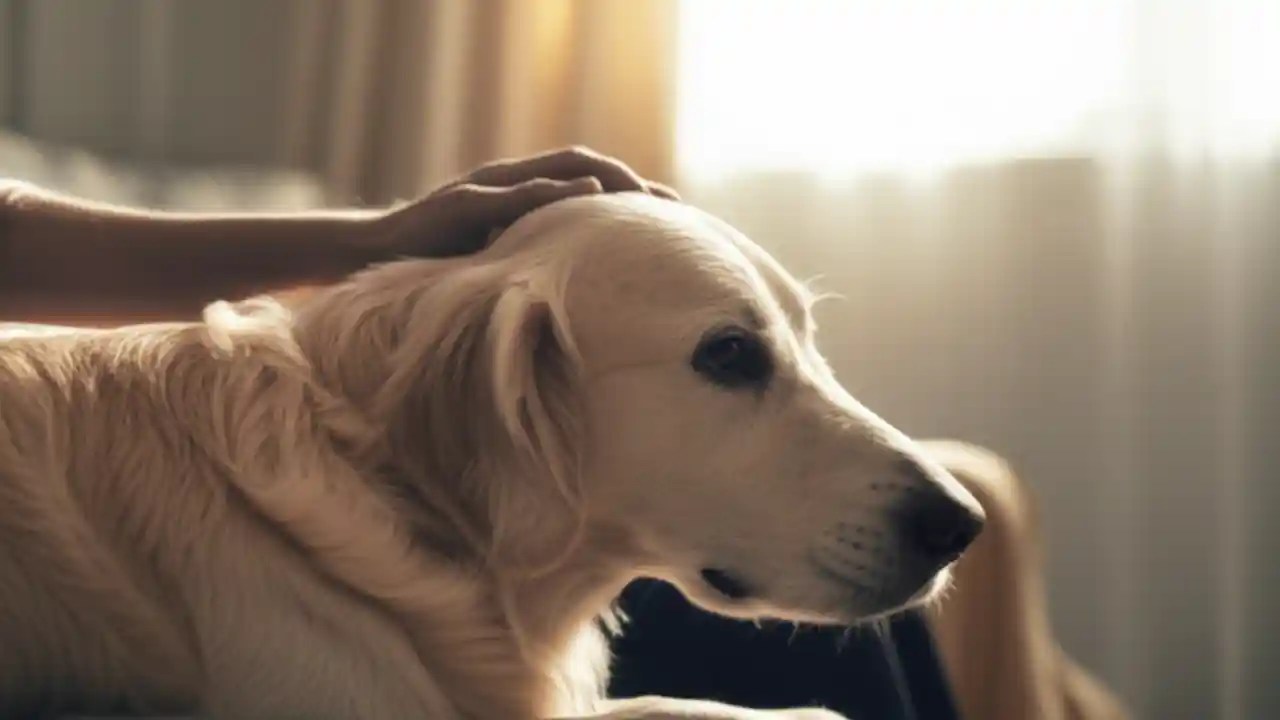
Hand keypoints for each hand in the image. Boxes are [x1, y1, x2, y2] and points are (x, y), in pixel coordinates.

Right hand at [375, 146, 678, 257]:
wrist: (376, 257)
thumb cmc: (442, 266)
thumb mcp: (502, 265)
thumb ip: (538, 263)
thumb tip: (585, 295)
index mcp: (523, 196)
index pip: (589, 181)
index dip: (632, 192)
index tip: (674, 213)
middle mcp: (510, 181)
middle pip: (584, 165)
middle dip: (632, 182)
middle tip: (673, 206)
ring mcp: (487, 187)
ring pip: (557, 169)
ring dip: (605, 178)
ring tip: (643, 194)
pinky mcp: (464, 202)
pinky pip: (514, 192)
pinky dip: (553, 190)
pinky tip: (588, 195)